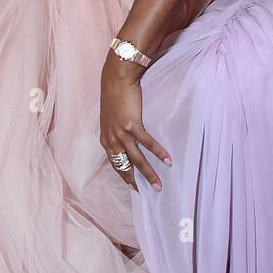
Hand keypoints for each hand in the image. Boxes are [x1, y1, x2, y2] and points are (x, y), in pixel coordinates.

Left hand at [100, 54, 170, 191]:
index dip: (124, 175)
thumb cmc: (115, 96)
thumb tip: (124, 138)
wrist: (116, 79)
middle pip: (125, 166)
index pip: (115, 163)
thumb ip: (115, 131)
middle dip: (135, 181)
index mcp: (105, 139)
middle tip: (145, 193)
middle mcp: (111, 139)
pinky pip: (147, 143)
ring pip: (137, 159)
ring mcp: (121, 133)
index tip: (133, 186)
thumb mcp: (110, 118)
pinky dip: (158, 153)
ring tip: (158, 185)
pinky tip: (168, 160)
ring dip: (149, 173)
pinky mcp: (132, 125)